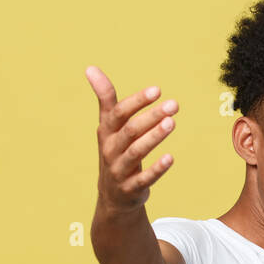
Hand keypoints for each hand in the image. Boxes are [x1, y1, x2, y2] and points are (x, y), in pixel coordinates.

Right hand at [86, 65, 179, 211]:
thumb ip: (105, 98)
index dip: (137, 101)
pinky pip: (144, 178)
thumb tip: (90, 67)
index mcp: (106, 132)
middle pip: (130, 131)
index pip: (119, 113)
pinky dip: (157, 169)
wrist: (112, 195)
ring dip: (154, 137)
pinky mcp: (130, 188)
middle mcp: (110, 149)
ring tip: (172, 123)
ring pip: (136, 152)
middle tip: (173, 104)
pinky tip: (170, 158)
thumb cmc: (115, 151)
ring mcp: (119, 170)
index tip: (157, 89)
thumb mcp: (108, 126)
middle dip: (151, 116)